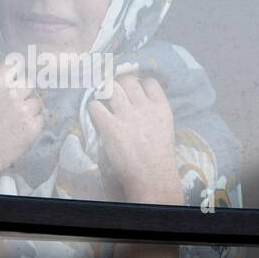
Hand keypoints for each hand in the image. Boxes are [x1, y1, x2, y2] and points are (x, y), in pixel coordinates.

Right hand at [0, 63, 44, 191]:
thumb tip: (3, 87)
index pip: (12, 67)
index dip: (15, 74)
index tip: (16, 79)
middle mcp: (11, 93)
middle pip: (28, 84)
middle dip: (24, 92)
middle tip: (17, 104)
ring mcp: (23, 110)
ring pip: (36, 103)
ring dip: (30, 109)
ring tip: (18, 121)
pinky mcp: (32, 128)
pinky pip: (40, 119)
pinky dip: (34, 124)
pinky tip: (22, 131)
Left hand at [88, 74, 180, 204]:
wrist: (153, 177)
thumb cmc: (160, 157)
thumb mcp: (165, 128)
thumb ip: (154, 112)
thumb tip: (140, 104)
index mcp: (160, 107)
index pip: (149, 82)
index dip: (140, 83)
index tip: (134, 89)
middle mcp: (143, 106)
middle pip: (128, 80)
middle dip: (119, 83)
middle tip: (114, 91)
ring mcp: (126, 115)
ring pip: (111, 87)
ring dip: (104, 91)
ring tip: (102, 99)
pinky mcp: (110, 126)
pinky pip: (95, 106)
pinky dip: (94, 108)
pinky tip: (96, 115)